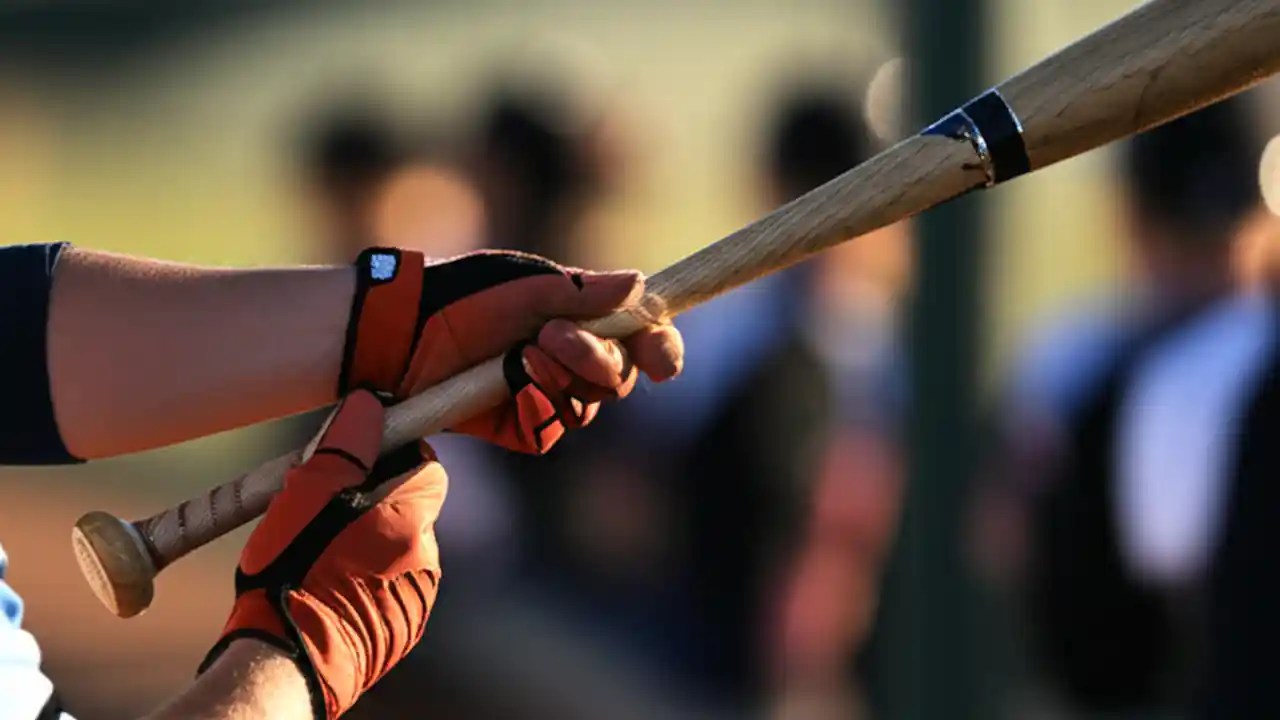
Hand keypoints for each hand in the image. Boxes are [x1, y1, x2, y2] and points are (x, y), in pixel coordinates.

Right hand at [201, 391, 445, 718]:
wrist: (286, 662)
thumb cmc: (291, 576)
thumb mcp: (307, 495)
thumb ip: (345, 447)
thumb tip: (369, 406)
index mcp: (409, 518)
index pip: (426, 465)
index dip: (392, 458)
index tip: (358, 464)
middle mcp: (426, 556)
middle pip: (413, 507)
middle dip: (379, 500)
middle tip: (327, 511)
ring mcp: (420, 595)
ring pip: (404, 547)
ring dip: (374, 542)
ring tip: (322, 555)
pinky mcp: (406, 626)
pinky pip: (396, 586)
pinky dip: (372, 580)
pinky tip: (332, 586)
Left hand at [339, 248, 682, 452]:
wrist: (401, 333)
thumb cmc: (463, 297)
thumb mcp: (525, 287)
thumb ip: (582, 292)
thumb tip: (640, 284)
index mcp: (584, 319)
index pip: (642, 339)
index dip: (660, 348)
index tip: (660, 356)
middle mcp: (574, 360)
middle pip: (621, 377)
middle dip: (596, 357)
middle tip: (553, 335)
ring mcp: (548, 394)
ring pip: (588, 405)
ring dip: (561, 378)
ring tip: (520, 354)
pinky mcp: (521, 426)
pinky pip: (550, 428)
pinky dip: (536, 404)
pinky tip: (510, 382)